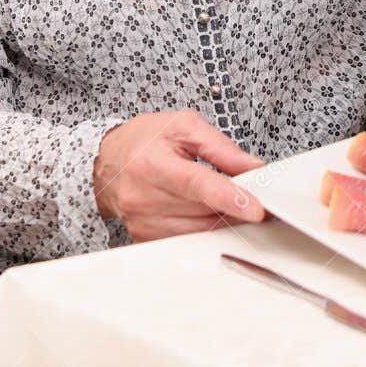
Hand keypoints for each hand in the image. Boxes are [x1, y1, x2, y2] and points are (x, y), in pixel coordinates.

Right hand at [92, 110, 270, 242]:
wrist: (110, 160)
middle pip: (204, 211)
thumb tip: (253, 168)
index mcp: (153, 163)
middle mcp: (144, 196)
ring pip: (199, 230)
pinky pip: (187, 240)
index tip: (256, 209)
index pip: (197, 185)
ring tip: (230, 201)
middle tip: (252, 195)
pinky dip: (204, 228)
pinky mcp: (145, 237)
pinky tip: (208, 213)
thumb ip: (221, 147)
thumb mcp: (184, 126)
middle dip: (235, 205)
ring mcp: (143, 221)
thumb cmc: (144, 140)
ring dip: (222, 219)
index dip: (229, 198)